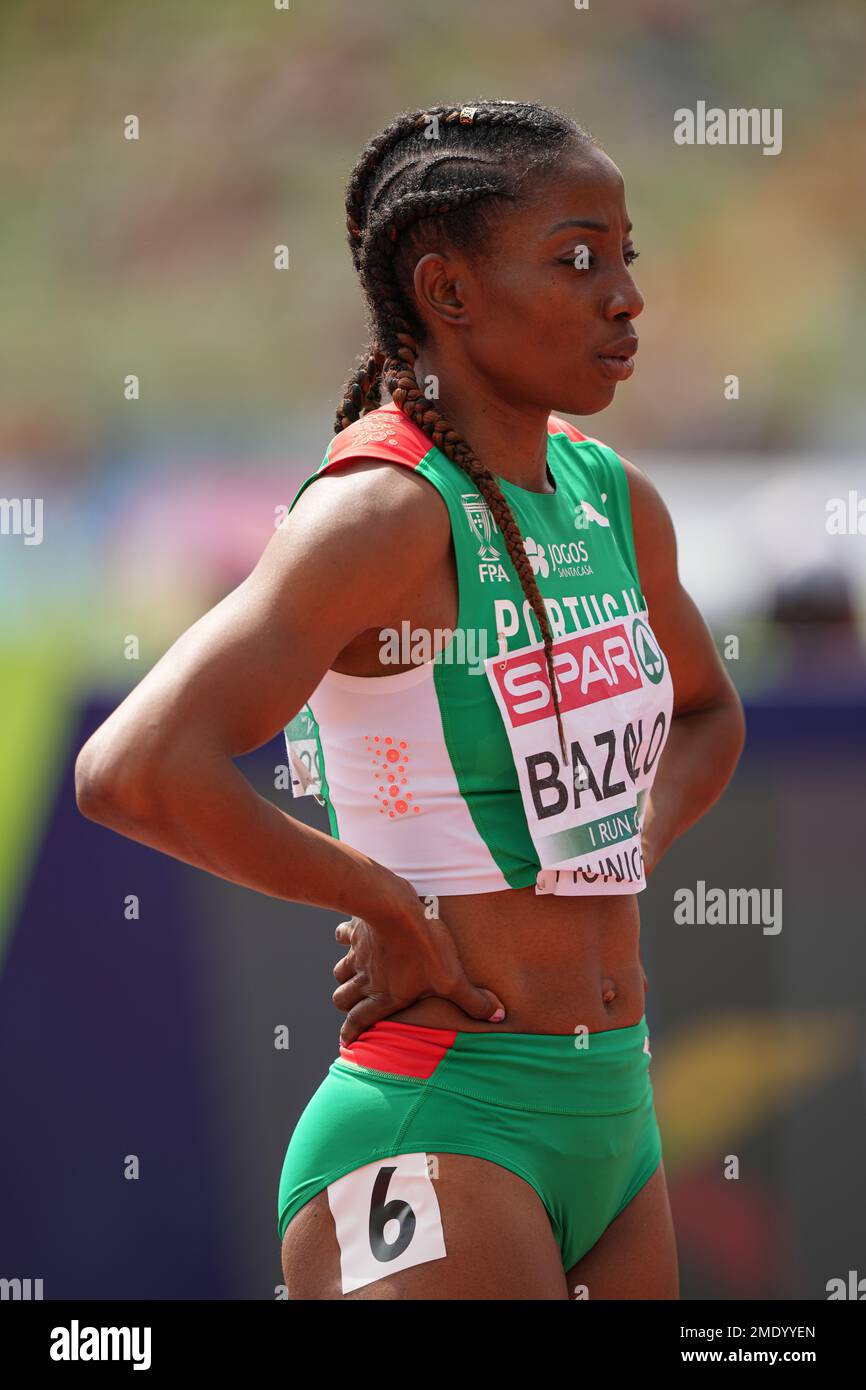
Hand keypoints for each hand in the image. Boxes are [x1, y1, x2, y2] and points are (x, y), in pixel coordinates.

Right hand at [331, 892, 505, 1044]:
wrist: (396, 908)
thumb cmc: (424, 947)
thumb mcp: (452, 978)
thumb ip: (473, 1000)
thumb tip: (499, 1016)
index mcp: (385, 996)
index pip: (361, 1020)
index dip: (352, 1032)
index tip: (347, 1039)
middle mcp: (367, 979)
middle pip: (342, 998)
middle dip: (346, 1004)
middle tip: (351, 1006)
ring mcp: (358, 954)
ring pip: (339, 971)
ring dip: (344, 975)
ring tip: (352, 975)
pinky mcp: (355, 931)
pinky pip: (342, 937)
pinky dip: (344, 940)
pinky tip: (351, 936)